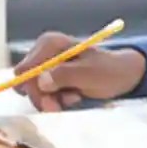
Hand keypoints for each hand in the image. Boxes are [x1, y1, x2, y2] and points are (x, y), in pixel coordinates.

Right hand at [12, 31, 145, 111]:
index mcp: (49, 43)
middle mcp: (43, 53)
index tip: (51, 101)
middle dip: (44, 98)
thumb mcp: (89, 74)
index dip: (33, 88)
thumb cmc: (108, 70)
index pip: (24, 70)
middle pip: (25, 83)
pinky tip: (73, 97)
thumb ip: (64, 75)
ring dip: (53, 100)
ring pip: (34, 92)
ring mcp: (45, 66)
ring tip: (75, 97)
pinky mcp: (50, 79)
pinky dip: (56, 101)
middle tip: (63, 104)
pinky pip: (43, 96)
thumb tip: (41, 81)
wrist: (122, 75)